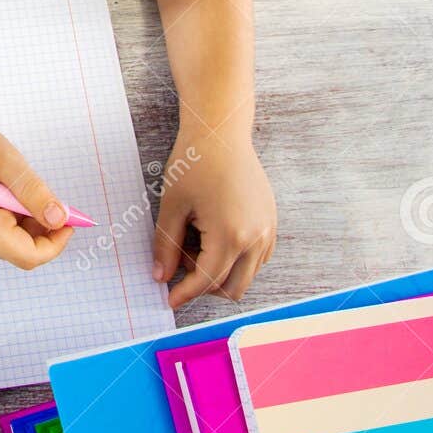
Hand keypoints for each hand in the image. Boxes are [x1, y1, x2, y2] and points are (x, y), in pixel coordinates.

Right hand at [0, 114, 75, 270]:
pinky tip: (4, 190)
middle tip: (46, 197)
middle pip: (20, 250)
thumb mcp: (6, 162)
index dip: (56, 242)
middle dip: (41, 228)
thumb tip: (60, 218)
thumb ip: (33, 192)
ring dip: (25, 219)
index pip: (30, 256)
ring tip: (17, 187)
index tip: (69, 219)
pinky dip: (9, 216)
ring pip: (9, 240)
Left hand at [153, 124, 275, 307]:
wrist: (220, 132)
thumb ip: (165, 245)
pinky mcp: (271, 222)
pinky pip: (258, 258)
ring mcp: (268, 231)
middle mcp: (255, 238)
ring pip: (248, 275)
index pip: (206, 281)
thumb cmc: (194, 163)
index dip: (185, 294)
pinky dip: (236, 260)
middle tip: (180, 261)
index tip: (169, 300)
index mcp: (230, 236)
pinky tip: (213, 237)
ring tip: (195, 242)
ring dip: (221, 272)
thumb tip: (160, 277)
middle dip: (204, 286)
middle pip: (233, 288)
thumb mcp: (172, 205)